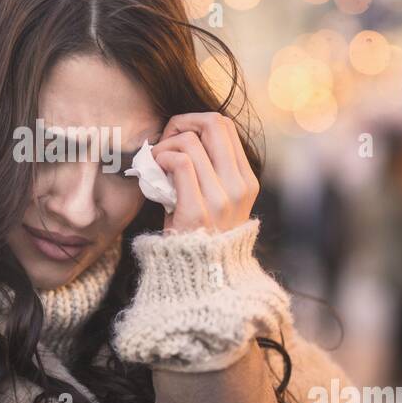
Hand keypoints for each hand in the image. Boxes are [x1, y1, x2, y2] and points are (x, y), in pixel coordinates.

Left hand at [151, 113, 259, 233]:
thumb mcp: (216, 200)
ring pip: (191, 142)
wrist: (197, 280)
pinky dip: (161, 159)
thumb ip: (210, 170)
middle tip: (164, 143)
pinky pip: (180, 163)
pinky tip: (155, 172)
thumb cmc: (197, 234)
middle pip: (213, 123)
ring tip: (156, 163)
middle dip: (182, 123)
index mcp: (246, 181)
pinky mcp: (197, 212)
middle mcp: (239, 187)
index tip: (177, 138)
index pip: (225, 126)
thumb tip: (182, 134)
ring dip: (165, 146)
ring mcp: (221, 200)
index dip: (196, 122)